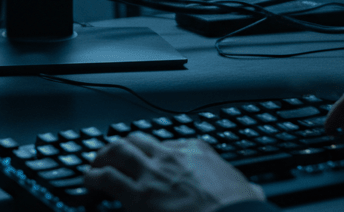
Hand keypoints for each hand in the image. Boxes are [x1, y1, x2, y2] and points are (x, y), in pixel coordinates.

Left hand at [84, 131, 264, 211]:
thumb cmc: (237, 209)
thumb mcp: (247, 189)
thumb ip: (245, 186)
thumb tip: (255, 191)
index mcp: (196, 151)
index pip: (167, 142)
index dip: (153, 152)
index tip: (147, 159)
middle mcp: (170, 156)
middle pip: (136, 140)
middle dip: (121, 146)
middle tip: (111, 155)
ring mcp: (152, 173)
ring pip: (117, 151)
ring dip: (103, 157)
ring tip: (95, 165)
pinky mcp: (138, 195)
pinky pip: (107, 179)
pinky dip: (94, 178)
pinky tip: (89, 183)